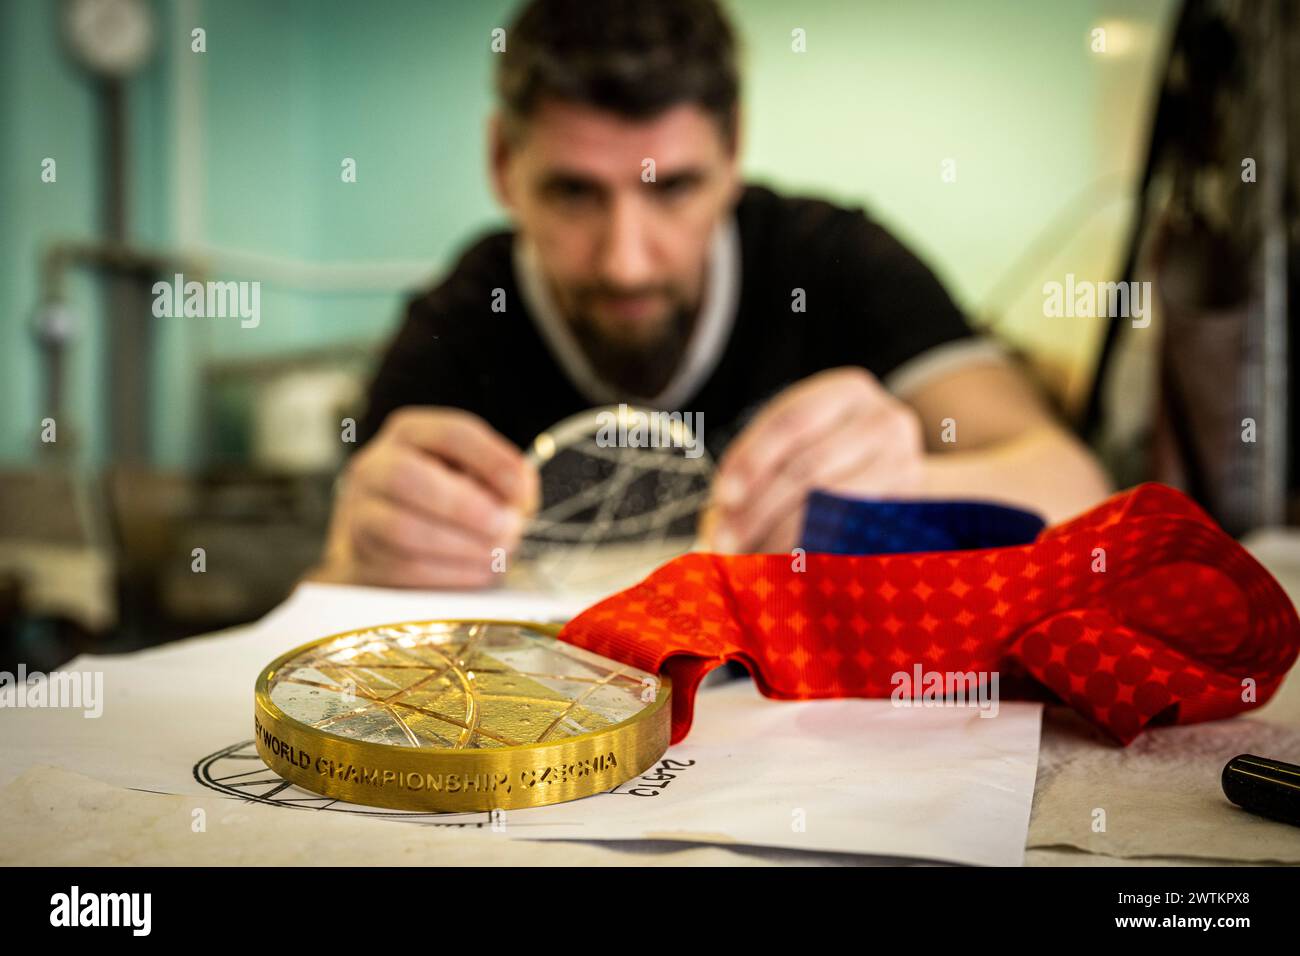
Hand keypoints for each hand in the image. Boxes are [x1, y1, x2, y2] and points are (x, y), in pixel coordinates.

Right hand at [309, 407, 538, 588]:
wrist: (387, 540)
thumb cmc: (441, 499)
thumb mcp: (473, 475)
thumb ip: (503, 481)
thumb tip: (520, 501)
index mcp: (410, 433)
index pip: (451, 433)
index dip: (492, 461)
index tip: (524, 491)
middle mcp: (375, 466)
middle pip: (406, 475)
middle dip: (465, 506)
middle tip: (508, 528)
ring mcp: (360, 512)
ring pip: (402, 528)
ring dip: (461, 546)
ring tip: (499, 554)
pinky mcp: (361, 556)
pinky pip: (403, 567)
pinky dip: (450, 573)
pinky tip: (480, 573)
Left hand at [702, 367, 924, 552]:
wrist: (895, 474)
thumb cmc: (828, 455)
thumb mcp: (797, 440)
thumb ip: (759, 460)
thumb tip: (722, 511)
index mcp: (847, 390)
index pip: (790, 421)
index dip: (752, 460)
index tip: (723, 498)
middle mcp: (884, 419)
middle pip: (807, 467)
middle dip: (758, 510)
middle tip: (725, 543)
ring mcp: (905, 462)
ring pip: (831, 504)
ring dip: (782, 536)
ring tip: (749, 557)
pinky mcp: (911, 505)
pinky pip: (854, 532)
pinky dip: (815, 550)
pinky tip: (787, 564)